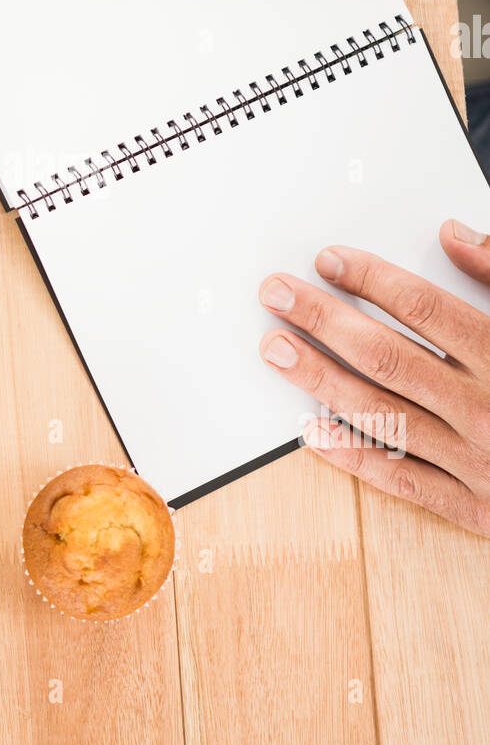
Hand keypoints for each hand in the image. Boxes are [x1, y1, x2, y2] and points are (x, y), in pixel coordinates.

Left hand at [258, 221, 489, 536]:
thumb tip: (453, 233)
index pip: (426, 310)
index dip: (372, 281)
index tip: (328, 261)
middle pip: (388, 357)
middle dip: (323, 321)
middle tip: (276, 294)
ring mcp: (480, 463)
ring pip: (383, 415)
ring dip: (320, 379)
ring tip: (275, 350)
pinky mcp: (476, 510)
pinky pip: (402, 480)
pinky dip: (352, 456)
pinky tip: (310, 430)